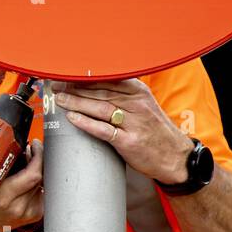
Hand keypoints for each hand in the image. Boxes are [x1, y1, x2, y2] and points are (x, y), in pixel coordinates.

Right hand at [0, 139, 43, 231]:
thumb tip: (19, 146)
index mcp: (2, 196)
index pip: (33, 174)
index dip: (38, 156)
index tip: (35, 145)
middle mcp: (16, 206)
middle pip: (39, 178)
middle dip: (37, 161)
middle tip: (32, 151)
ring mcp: (25, 213)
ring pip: (41, 185)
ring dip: (37, 172)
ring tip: (26, 164)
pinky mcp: (31, 216)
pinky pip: (41, 194)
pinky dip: (36, 184)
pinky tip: (26, 180)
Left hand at [54, 79, 193, 185]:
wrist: (176, 157)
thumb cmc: (154, 130)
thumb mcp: (143, 105)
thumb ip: (121, 94)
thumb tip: (91, 84)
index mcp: (138, 92)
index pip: (107, 79)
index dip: (83, 77)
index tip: (66, 74)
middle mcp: (136, 105)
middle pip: (100, 92)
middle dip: (74, 88)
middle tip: (56, 86)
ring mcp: (133, 123)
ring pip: (100, 108)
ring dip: (76, 102)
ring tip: (59, 99)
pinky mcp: (129, 141)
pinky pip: (104, 130)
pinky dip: (86, 123)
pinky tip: (72, 118)